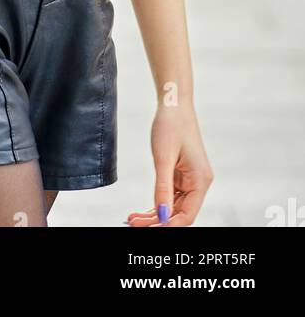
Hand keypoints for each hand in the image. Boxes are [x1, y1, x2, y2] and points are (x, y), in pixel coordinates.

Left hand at [127, 101, 213, 226]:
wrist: (173, 104)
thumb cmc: (170, 126)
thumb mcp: (163, 158)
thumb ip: (163, 188)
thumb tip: (161, 215)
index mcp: (200, 180)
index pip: (187, 215)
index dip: (167, 225)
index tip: (147, 229)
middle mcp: (199, 183)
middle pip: (179, 213)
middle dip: (157, 222)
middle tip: (132, 224)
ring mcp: (191, 179)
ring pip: (173, 207)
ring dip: (154, 215)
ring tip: (133, 219)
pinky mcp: (182, 175)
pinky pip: (170, 196)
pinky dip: (157, 203)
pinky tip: (142, 210)